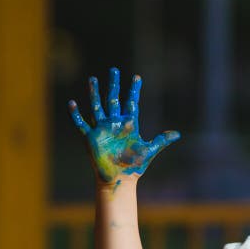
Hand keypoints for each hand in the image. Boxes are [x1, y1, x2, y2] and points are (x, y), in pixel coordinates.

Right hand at [68, 67, 179, 187]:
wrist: (119, 179)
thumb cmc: (133, 166)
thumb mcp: (149, 151)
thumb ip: (161, 141)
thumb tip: (177, 134)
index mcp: (129, 124)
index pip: (132, 103)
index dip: (134, 90)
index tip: (137, 77)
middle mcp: (115, 123)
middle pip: (113, 99)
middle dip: (114, 85)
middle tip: (114, 70)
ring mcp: (102, 129)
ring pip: (97, 106)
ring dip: (95, 93)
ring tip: (93, 79)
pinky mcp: (91, 137)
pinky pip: (81, 123)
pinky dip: (76, 114)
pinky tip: (72, 103)